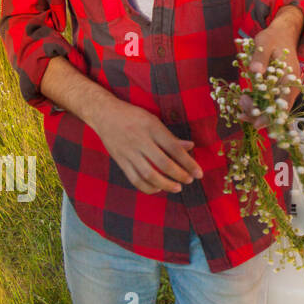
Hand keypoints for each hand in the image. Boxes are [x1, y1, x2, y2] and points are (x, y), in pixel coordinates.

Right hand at [88, 98, 202, 193]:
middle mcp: (141, 141)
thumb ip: (171, 136)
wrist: (105, 114)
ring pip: (149, 174)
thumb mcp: (154, 121)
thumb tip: (191, 146)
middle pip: (163, 163)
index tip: (199, 173)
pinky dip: (147, 187)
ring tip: (177, 188)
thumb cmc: (134, 116)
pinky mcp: (120, 161)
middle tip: (190, 180)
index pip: (174, 149)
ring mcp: (129, 152)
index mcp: (153, 128)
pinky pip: (134, 178)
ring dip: (165, 184)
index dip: (188, 163)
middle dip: (179, 175)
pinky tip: (158, 188)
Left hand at [247, 6, 303, 121]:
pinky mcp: (279, 87)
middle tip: (241, 111)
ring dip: (258, 111)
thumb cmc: (274, 38)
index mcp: (291, 76)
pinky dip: (259, 105)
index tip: (255, 121)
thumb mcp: (265, 42)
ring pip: (274, 107)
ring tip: (240, 110)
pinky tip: (246, 105)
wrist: (283, 34)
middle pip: (278, 110)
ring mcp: (286, 87)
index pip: (283, 102)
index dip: (270, 115)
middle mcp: (291, 85)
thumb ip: (260, 57)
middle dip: (259, 113)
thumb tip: (255, 70)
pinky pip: (271, 101)